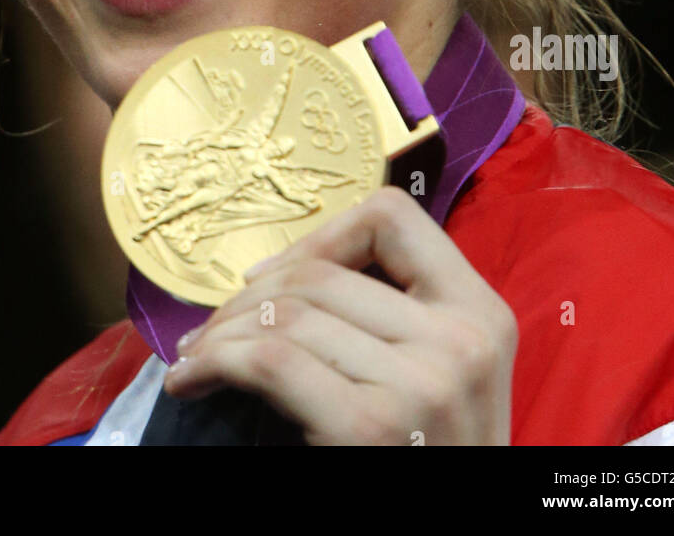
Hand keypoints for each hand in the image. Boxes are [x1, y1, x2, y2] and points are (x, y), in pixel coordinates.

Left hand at [162, 184, 517, 444]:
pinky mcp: (371, 425)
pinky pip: (271, 361)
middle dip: (250, 296)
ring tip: (198, 356)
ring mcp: (420, 383)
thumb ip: (400, 317)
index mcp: (482, 312)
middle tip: (212, 329)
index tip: (276, 276)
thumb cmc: (430, 456)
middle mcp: (460, 340)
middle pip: (324, 273)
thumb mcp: (445, 374)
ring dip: (222, 332)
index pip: (393, 217)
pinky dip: (215, 363)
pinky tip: (192, 382)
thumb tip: (288, 273)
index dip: (323, 235)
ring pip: (289, 313)